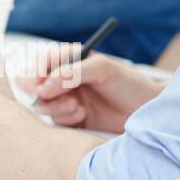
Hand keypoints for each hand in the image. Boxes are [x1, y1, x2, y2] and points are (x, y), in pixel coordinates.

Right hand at [16, 45, 163, 133]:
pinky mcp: (70, 118)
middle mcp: (62, 78)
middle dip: (39, 92)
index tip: (40, 86)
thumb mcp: (104, 69)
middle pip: (30, 83)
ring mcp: (64, 98)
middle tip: (50, 98)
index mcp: (68, 59)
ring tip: (79, 107)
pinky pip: (54, 120)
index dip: (34, 73)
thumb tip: (44, 85)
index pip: (39, 62)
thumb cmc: (130, 83)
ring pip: (41, 104)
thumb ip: (72, 73)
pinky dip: (65, 118)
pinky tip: (83, 116)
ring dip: (56, 107)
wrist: (148, 111)